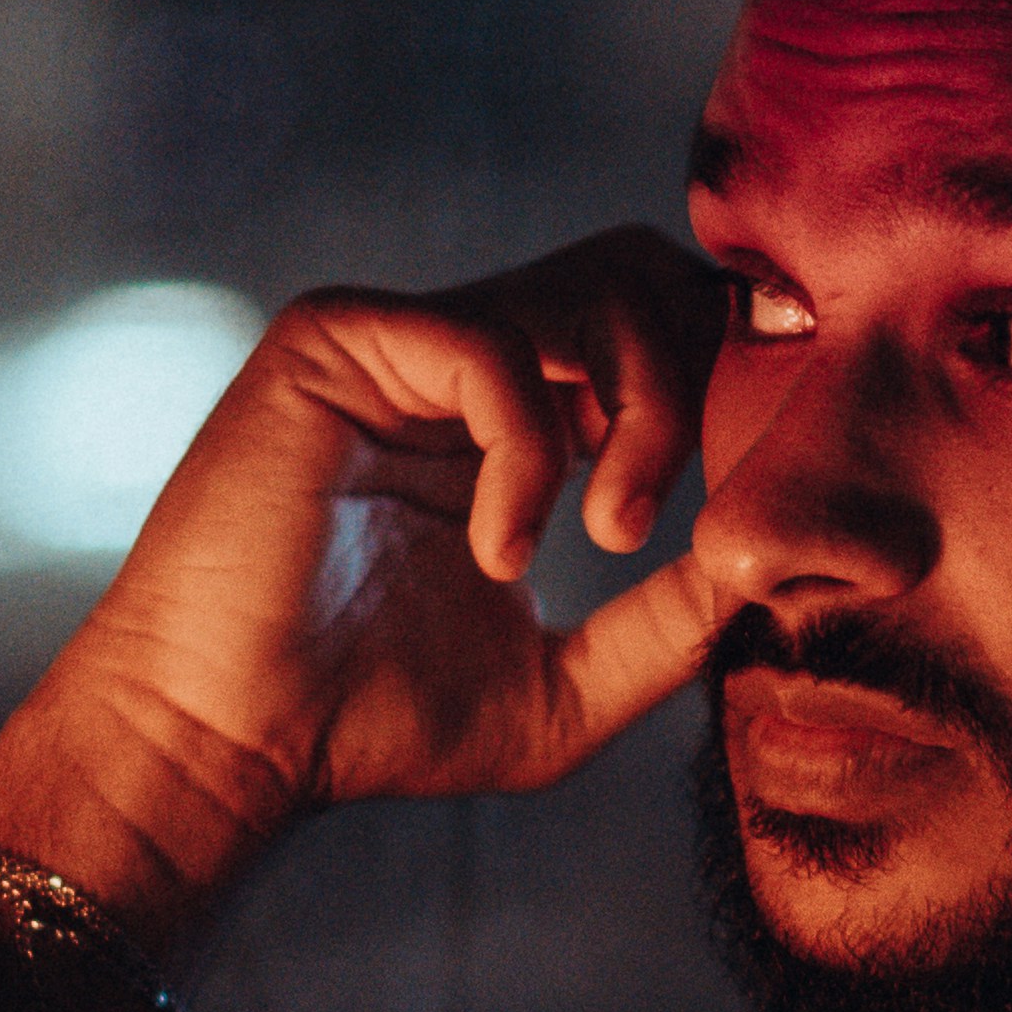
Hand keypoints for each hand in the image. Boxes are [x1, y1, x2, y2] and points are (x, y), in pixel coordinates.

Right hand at [0, 230, 730, 944]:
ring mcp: (398, 342)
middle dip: (695, 368)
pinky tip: (498, 549)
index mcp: (515, 424)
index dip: (729, 353)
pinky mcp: (339, 339)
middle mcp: (458, 365)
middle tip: (671, 500)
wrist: (231, 741)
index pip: (652, 325)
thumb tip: (774, 565)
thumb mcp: (569, 688)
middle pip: (635, 270)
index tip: (781, 437)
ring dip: (638, 413)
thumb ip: (671, 626)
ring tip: (606, 536)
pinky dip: (530, 453)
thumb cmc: (371, 725)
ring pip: (585, 289)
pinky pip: (496, 345)